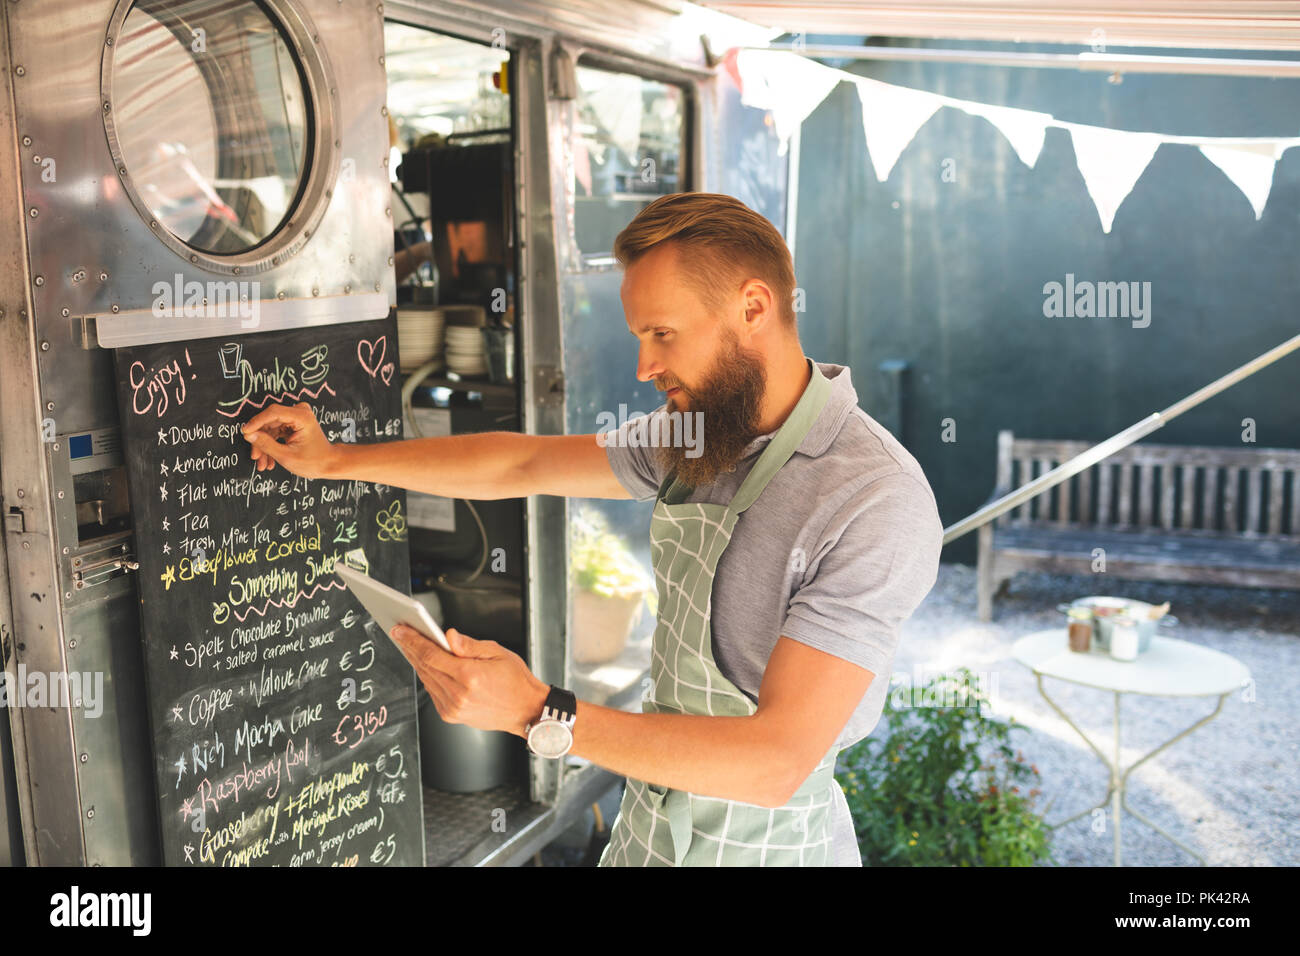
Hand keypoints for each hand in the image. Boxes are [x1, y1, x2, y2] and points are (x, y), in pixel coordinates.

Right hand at [241, 401, 340, 478]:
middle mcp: (300, 413)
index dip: (256, 422)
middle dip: (260, 440)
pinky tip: (268, 460)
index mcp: (302, 417)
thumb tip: (249, 434)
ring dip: (264, 446)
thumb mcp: (287, 456)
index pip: (273, 412)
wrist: (329, 464)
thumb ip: (266, 444)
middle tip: (255, 456)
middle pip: (270, 421)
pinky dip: (270, 445)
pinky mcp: (293, 424)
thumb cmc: (314, 461)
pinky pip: (275, 431)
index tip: (245, 432)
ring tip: (262, 463)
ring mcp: (296, 418)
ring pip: (270, 428)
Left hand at [389, 624, 548, 737]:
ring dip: (416, 661)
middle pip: (424, 666)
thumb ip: (469, 645)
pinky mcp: (451, 715)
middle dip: (410, 647)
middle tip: (399, 632)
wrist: (526, 710)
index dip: (413, 640)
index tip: (401, 629)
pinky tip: (425, 664)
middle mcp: (458, 695)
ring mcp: (453, 708)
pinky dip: (427, 675)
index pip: (431, 655)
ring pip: (425, 679)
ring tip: (409, 645)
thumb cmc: (516, 681)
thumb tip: (448, 635)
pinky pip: (432, 691)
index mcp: (470, 677)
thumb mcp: (497, 653)